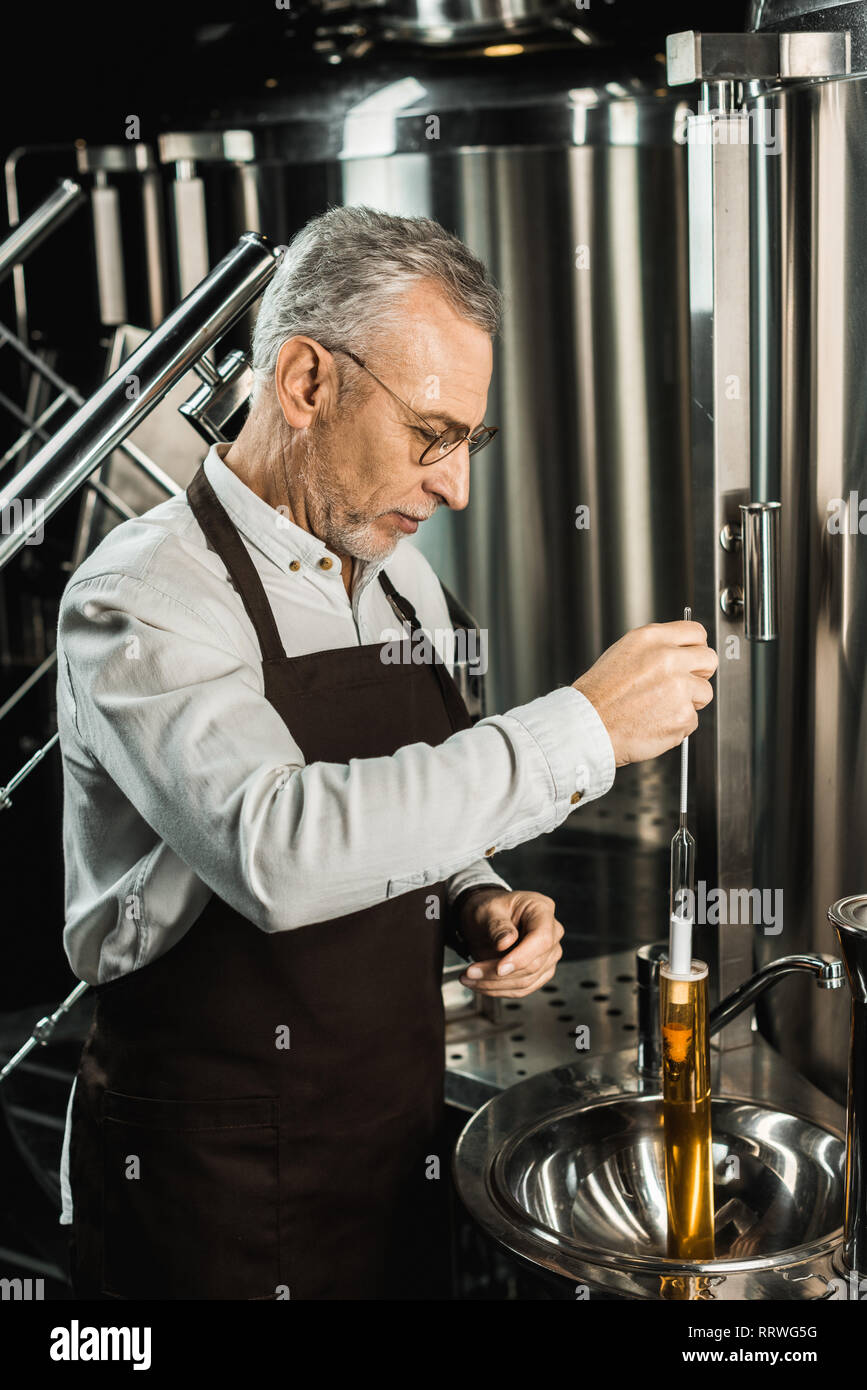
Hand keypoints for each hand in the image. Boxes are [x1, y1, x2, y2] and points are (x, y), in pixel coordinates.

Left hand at [456, 888, 563, 997]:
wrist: (487, 919)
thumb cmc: (490, 909)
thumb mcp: (487, 910)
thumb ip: (497, 925)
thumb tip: (506, 943)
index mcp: (541, 910)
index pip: (541, 939)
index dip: (521, 957)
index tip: (499, 969)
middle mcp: (551, 933)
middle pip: (533, 964)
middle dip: (498, 974)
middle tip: (470, 972)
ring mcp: (548, 955)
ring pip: (527, 981)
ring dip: (495, 985)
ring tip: (469, 978)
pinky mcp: (540, 972)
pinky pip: (522, 989)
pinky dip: (499, 990)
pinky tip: (480, 984)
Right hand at [573, 619, 717, 766]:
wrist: (587, 726)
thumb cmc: (599, 695)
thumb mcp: (623, 653)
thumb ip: (656, 649)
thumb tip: (679, 652)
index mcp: (651, 639)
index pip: (696, 632)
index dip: (695, 648)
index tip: (692, 658)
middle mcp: (667, 659)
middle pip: (709, 659)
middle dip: (699, 674)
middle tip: (682, 685)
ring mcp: (678, 687)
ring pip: (704, 692)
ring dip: (689, 702)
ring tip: (660, 707)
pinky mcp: (683, 715)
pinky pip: (693, 719)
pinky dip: (678, 725)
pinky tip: (655, 722)